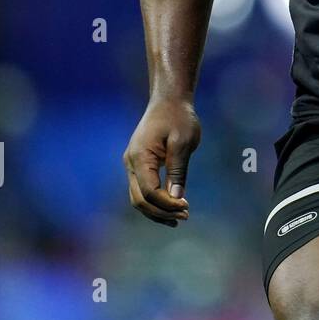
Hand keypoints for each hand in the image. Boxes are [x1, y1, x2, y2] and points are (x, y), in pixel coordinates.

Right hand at [122, 98, 199, 226]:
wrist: (169, 100)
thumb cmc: (178, 118)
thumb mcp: (183, 142)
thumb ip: (178, 170)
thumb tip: (177, 197)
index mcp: (140, 158)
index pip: (148, 192)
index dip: (166, 204)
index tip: (187, 207)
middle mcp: (131, 164)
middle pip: (139, 200)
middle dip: (161, 212)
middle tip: (185, 217)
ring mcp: (132, 165)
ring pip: (138, 198)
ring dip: (157, 211)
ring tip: (179, 218)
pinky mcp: (139, 164)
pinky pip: (142, 189)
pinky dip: (154, 202)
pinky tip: (171, 207)